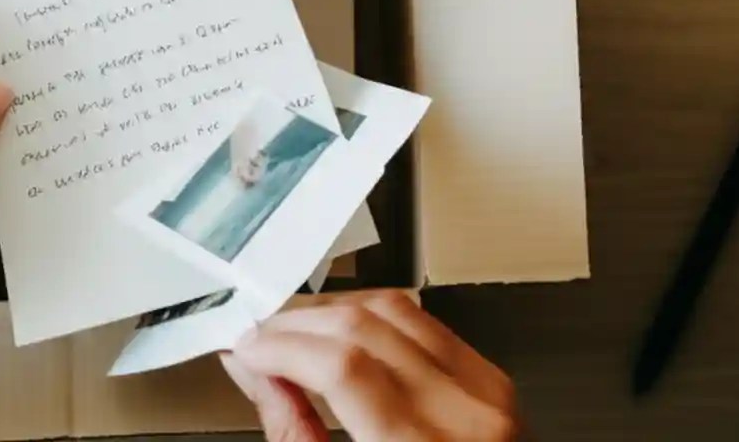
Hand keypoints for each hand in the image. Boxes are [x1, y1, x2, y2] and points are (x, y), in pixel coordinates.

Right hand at [221, 291, 517, 441]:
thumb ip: (295, 431)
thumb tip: (256, 373)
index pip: (342, 366)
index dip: (281, 347)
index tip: (247, 350)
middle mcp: (464, 415)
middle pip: (363, 328)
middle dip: (297, 324)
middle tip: (260, 339)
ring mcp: (485, 392)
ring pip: (393, 309)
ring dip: (331, 311)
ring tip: (294, 333)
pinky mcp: (491, 380)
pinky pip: (424, 321)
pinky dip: (374, 317)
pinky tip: (344, 332)